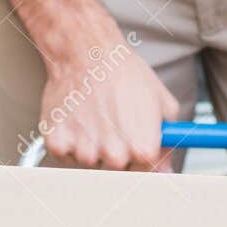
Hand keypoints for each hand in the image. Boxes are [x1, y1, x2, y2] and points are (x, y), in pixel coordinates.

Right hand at [38, 19, 178, 170]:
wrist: (87, 50)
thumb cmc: (123, 72)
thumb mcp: (162, 102)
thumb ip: (168, 140)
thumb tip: (167, 169)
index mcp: (143, 148)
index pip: (146, 175)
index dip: (143, 162)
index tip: (138, 153)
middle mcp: (114, 155)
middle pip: (117, 173)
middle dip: (118, 155)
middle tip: (113, 127)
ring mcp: (84, 151)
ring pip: (90, 163)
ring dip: (92, 146)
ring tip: (95, 116)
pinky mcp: (58, 144)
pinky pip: (65, 155)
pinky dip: (69, 140)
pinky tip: (77, 118)